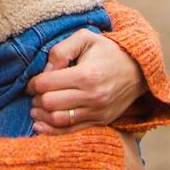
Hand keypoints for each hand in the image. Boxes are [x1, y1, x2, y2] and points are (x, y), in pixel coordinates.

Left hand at [25, 29, 146, 134]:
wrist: (138, 70)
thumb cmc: (108, 51)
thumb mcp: (86, 38)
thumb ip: (62, 50)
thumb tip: (45, 71)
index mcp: (86, 74)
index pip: (47, 84)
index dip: (33, 84)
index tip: (31, 83)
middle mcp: (92, 96)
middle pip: (50, 103)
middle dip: (37, 99)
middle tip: (35, 94)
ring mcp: (97, 112)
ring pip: (58, 120)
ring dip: (42, 115)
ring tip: (37, 108)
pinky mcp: (101, 122)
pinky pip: (71, 131)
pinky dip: (52, 131)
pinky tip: (40, 125)